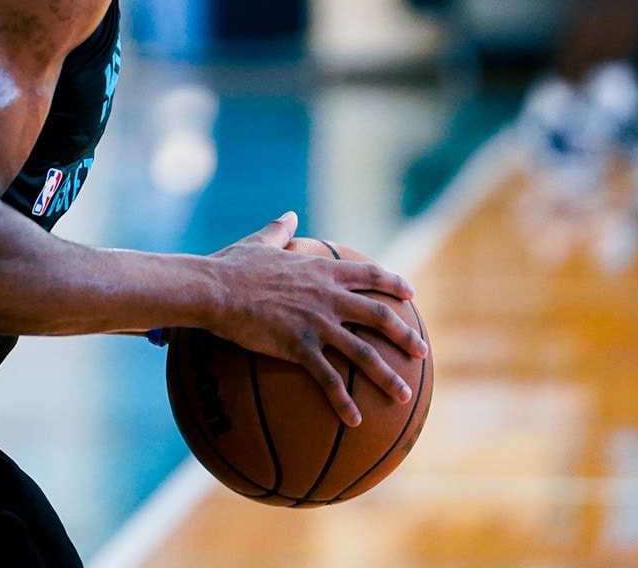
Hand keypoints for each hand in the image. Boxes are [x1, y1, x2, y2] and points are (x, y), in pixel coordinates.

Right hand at [205, 212, 426, 426]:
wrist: (215, 288)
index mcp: (322, 271)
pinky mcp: (299, 346)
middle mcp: (328, 296)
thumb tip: (288, 216)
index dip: (393, 283)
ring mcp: (317, 323)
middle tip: (422, 350)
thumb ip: (279, 230)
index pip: (369, 275)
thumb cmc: (232, 265)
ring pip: (363, 352)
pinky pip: (328, 378)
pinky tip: (355, 420)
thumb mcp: (260, 242)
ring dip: (387, 375)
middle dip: (405, 334)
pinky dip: (344, 401)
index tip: (410, 293)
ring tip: (405, 394)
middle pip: (379, 316)